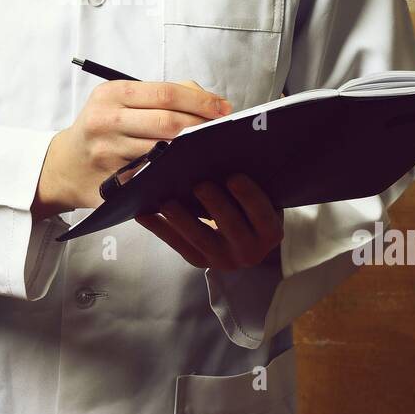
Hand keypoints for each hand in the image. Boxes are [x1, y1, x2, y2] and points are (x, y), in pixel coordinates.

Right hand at [32, 79, 232, 215]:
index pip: (166, 93)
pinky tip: (191, 168)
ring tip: (211, 148)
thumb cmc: (103, 127)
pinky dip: (175, 171)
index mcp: (111, 93)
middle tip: (223, 130)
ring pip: (164, 151)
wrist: (64, 165)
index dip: (201, 101)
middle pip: (169, 122)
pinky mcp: (112, 182)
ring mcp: (108, 153)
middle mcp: (106, 120)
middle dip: (202, 126)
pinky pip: (153, 175)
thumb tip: (207, 99)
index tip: (223, 108)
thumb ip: (162, 94)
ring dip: (193, 150)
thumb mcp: (120, 100)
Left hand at [135, 172, 283, 272]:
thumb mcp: (263, 197)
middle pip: (231, 228)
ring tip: (166, 202)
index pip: (262, 215)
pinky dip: (161, 229)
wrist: (249, 239)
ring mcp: (224, 259)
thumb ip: (254, 181)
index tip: (234, 177)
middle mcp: (250, 251)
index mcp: (270, 232)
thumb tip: (227, 151)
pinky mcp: (201, 261)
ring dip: (182, 221)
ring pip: (201, 241)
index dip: (250, 197)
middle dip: (216, 206)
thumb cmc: (252, 206)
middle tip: (200, 185)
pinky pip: (179, 246)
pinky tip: (144, 214)